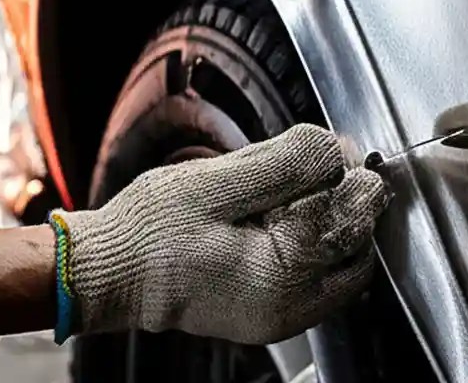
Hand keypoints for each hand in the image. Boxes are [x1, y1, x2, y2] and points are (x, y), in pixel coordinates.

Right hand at [58, 124, 389, 343]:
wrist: (110, 273)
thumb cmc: (151, 233)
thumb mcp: (217, 183)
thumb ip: (284, 165)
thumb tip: (336, 152)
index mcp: (282, 278)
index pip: (351, 222)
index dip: (354, 180)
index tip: (343, 151)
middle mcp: (290, 308)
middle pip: (356, 249)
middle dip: (349, 203)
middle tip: (323, 165)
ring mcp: (282, 316)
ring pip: (342, 265)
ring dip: (334, 223)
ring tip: (297, 190)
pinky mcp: (270, 312)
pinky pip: (318, 276)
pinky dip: (316, 243)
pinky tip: (286, 216)